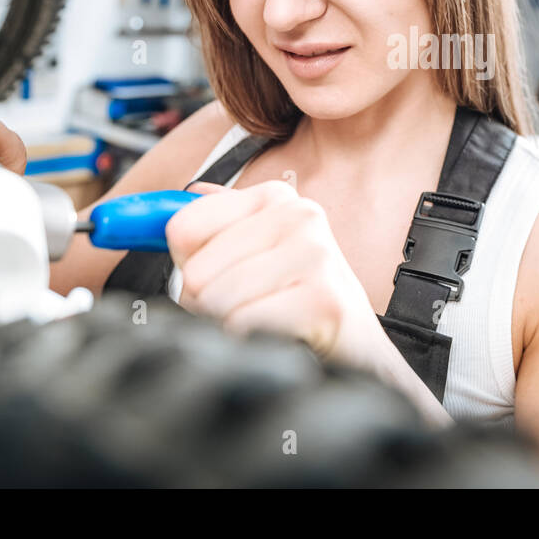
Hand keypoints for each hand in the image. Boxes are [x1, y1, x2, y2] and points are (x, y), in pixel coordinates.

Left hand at [167, 179, 388, 372]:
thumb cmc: (300, 296)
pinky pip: (243, 323)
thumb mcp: (258, 249)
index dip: (191, 265)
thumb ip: (217, 221)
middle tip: (251, 307)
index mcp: (275, 197)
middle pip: (197, 270)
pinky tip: (279, 336)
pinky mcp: (323, 299)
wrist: (356, 343)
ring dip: (231, 323)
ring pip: (217, 298)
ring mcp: (316, 254)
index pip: (183, 228)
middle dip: (210, 302)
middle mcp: (299, 215)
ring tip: (266, 321)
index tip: (223, 275)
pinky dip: (250, 340)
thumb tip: (182, 196)